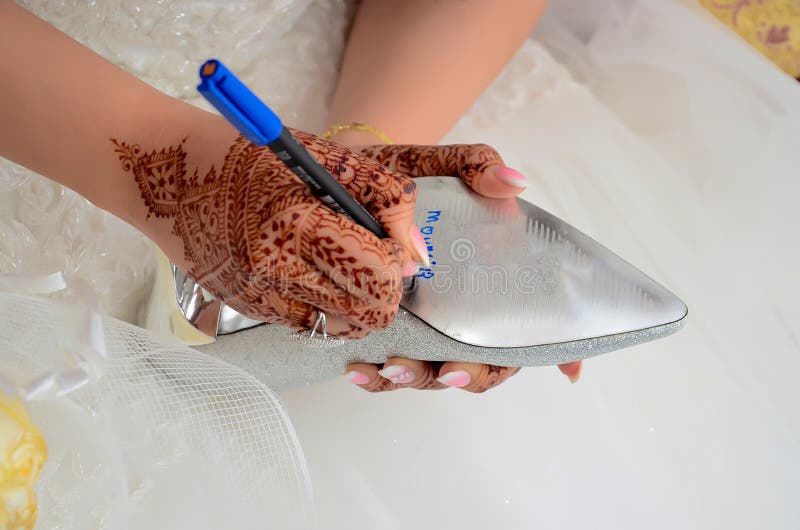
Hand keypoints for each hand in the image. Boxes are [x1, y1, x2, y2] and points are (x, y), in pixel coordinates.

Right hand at [112, 128, 426, 336]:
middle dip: (389, 286)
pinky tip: (320, 280)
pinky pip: (310, 327)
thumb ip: (375, 195)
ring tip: (353, 272)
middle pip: (370, 306)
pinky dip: (328, 309)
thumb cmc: (244, 156)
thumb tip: (414, 253)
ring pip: (346, 326)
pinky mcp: (247, 308)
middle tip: (381, 263)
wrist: (165, 175)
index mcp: (297, 219)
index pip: (382, 262)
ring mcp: (259, 293)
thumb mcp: (317, 155)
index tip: (394, 240)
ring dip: (362, 303)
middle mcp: (276, 266)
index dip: (402, 253)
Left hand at [344, 143, 583, 391]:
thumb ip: (480, 167)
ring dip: (415, 379)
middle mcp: (459, 311)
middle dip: (469, 375)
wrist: (354, 180)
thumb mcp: (446, 164)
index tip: (567, 366)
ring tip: (392, 368)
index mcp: (489, 280)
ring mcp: (422, 324)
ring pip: (431, 372)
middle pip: (481, 362)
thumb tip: (514, 182)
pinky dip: (373, 378)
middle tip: (450, 370)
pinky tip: (358, 370)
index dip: (556, 349)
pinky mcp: (383, 328)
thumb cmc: (410, 178)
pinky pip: (383, 367)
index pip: (530, 322)